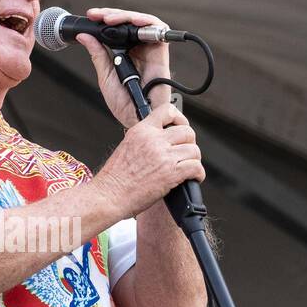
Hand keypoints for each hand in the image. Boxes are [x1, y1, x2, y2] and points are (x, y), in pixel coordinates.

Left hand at [75, 6, 172, 128]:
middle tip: (97, 15)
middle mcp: (138, 49)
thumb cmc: (124, 103)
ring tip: (109, 19)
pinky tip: (133, 21)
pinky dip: (145, 22)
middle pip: (128, 22)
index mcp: (124, 53)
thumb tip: (84, 37)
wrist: (137, 117)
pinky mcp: (160, 52)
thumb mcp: (105, 75)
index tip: (91, 16)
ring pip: (141, 22)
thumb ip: (98, 54)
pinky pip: (158, 30)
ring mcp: (149, 49)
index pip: (116, 29)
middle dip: (112, 15)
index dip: (104, 20)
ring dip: (125, 16)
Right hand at [91, 103, 204, 218]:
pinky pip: (196, 167)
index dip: (179, 119)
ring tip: (189, 168)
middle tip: (185, 153)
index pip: (167, 110)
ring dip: (194, 160)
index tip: (180, 127)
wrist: (108, 196)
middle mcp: (153, 140)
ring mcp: (163, 156)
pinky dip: (198, 174)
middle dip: (189, 143)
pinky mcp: (170, 173)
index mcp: (141, 131)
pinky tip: (193, 178)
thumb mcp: (127, 146)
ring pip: (194, 150)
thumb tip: (162, 140)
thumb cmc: (114, 178)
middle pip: (187, 132)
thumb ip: (145, 139)